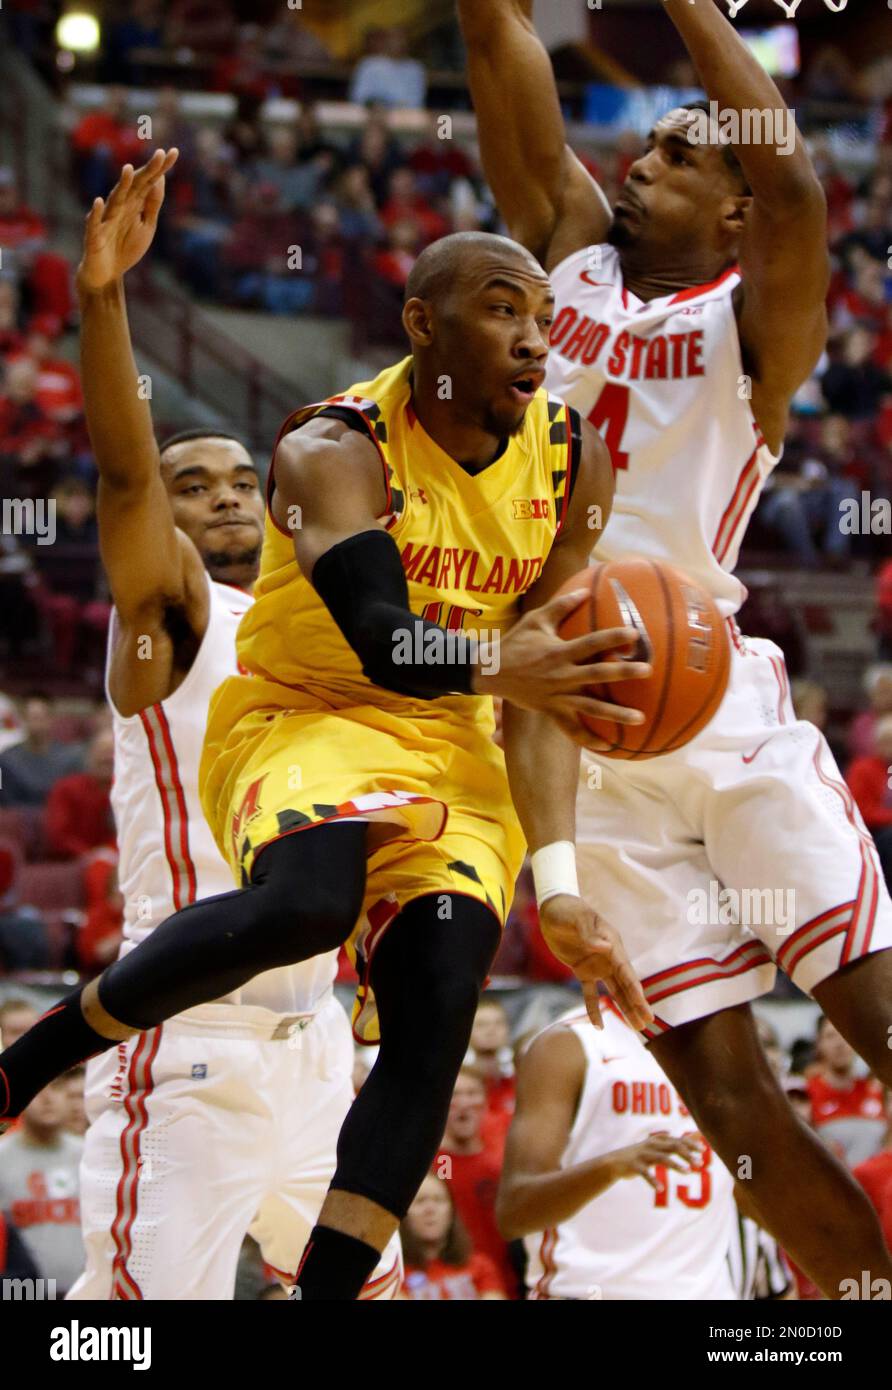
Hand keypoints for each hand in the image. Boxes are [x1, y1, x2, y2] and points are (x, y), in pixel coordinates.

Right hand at [77, 148, 178, 292]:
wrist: (107, 274)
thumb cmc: (126, 247)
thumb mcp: (147, 225)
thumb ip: (153, 203)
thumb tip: (161, 178)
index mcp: (134, 204)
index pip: (148, 182)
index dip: (160, 168)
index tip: (174, 152)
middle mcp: (120, 207)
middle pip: (135, 186)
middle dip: (147, 171)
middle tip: (160, 155)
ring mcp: (107, 220)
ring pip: (114, 200)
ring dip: (122, 186)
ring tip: (128, 170)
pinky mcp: (94, 236)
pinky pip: (94, 223)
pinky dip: (96, 213)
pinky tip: (98, 201)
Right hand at [480, 589, 650, 740]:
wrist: (491, 672)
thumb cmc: (516, 643)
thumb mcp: (536, 620)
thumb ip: (561, 606)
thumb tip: (586, 590)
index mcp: (559, 652)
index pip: (590, 643)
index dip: (612, 638)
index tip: (634, 634)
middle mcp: (562, 675)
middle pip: (596, 675)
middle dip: (623, 673)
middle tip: (647, 670)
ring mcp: (557, 696)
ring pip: (590, 708)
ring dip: (616, 714)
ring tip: (640, 718)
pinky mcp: (552, 711)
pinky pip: (572, 729)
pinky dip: (589, 739)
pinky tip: (609, 746)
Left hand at [539, 894, 652, 1031]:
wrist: (553, 908)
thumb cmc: (568, 910)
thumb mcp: (578, 919)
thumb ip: (590, 933)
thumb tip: (605, 947)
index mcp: (612, 943)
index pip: (624, 969)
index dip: (633, 986)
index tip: (641, 1001)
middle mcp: (609, 957)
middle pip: (625, 984)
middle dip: (636, 1003)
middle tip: (648, 1022)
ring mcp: (597, 965)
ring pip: (614, 991)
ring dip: (625, 1008)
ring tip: (637, 1028)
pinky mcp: (583, 971)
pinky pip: (590, 994)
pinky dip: (594, 1009)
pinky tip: (600, 1026)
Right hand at [606, 1133, 704, 1188]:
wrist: (616, 1162)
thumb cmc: (643, 1154)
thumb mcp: (659, 1146)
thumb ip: (677, 1142)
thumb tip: (697, 1135)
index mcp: (659, 1140)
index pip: (679, 1140)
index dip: (691, 1144)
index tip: (703, 1150)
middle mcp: (652, 1145)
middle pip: (673, 1147)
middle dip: (687, 1154)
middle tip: (700, 1164)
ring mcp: (643, 1154)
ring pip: (661, 1158)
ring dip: (675, 1165)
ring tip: (687, 1172)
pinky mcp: (635, 1165)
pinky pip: (645, 1173)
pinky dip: (653, 1180)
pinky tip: (660, 1189)